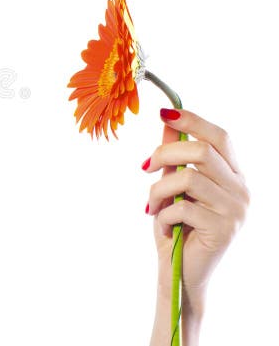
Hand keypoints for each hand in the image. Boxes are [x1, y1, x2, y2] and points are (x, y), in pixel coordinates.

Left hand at [143, 108, 249, 297]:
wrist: (181, 272)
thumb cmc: (177, 226)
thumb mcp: (173, 185)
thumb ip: (174, 156)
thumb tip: (166, 120)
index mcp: (233, 175)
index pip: (220, 136)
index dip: (192, 121)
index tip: (163, 114)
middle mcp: (242, 189)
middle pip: (202, 151)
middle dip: (163, 154)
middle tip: (144, 168)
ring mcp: (236, 210)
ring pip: (188, 178)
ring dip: (158, 190)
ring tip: (151, 206)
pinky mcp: (224, 230)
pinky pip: (183, 207)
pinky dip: (163, 214)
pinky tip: (164, 226)